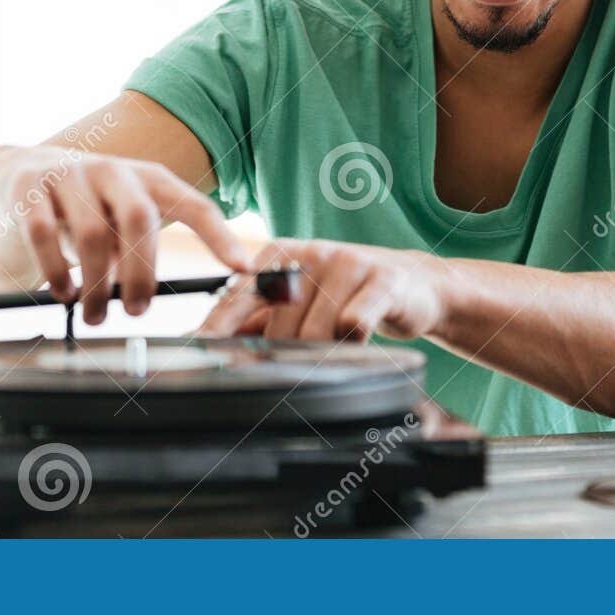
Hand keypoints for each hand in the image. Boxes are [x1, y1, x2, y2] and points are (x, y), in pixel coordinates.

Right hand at [0, 146, 247, 323]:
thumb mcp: (121, 217)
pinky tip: (62, 293)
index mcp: (148, 178)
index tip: (243, 269)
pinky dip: (56, 271)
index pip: (194, 205)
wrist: (21, 168)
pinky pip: (44, 234)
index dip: (220, 237)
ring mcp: (70, 174)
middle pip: (140, 219)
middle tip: (137, 311)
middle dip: (142, 273)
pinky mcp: (29, 186)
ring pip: (92, 235)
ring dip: (95, 285)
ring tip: (95, 314)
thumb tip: (148, 297)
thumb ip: (139, 247)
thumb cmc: (88, 206)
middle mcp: (114, 169)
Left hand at [197, 239, 447, 342]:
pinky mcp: (382, 281)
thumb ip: (256, 319)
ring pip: (315, 332)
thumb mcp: (299, 300)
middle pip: (279, 325)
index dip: (219, 326)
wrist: (414, 283)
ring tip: (339, 346)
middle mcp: (311, 252)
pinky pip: (355, 323)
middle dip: (287, 354)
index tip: (200, 352)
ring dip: (325, 352)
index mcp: (282, 254)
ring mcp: (348, 263)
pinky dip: (352, 340)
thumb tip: (205, 342)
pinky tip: (359, 338)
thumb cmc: (348, 295)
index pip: (240, 294)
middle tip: (302, 361)